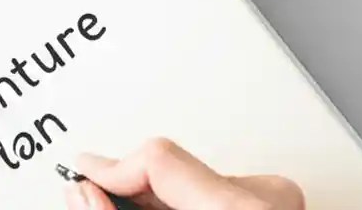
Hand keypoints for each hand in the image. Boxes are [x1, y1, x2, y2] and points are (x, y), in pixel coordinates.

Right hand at [65, 138, 304, 209]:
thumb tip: (86, 193)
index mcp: (243, 206)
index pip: (157, 157)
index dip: (109, 167)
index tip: (82, 175)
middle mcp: (268, 193)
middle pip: (171, 167)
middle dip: (134, 189)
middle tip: (100, 202)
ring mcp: (278, 197)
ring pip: (192, 181)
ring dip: (163, 200)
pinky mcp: (279, 202)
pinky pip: (217, 192)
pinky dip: (190, 204)